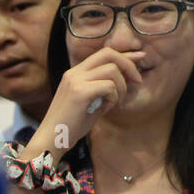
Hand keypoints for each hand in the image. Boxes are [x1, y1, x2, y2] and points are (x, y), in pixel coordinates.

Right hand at [25, 47, 144, 159]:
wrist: (52, 140)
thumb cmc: (71, 126)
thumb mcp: (90, 103)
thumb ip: (104, 89)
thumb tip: (127, 80)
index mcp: (75, 73)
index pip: (104, 53)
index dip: (125, 54)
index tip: (141, 57)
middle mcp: (74, 73)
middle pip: (109, 53)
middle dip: (128, 64)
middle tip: (138, 81)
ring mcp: (76, 81)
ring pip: (112, 70)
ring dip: (122, 87)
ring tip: (118, 103)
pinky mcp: (80, 92)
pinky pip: (108, 86)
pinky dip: (114, 97)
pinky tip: (107, 109)